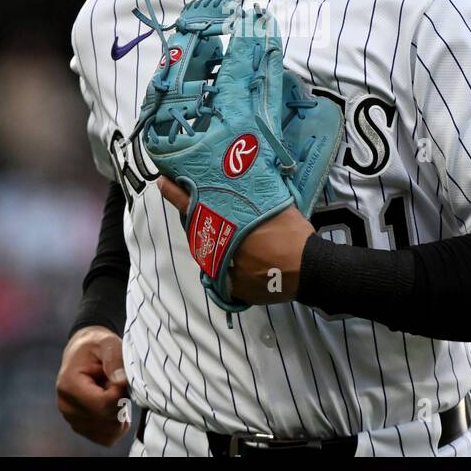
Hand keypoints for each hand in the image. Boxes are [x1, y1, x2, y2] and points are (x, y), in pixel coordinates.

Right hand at [55, 325, 130, 445]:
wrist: (83, 352)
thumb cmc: (97, 346)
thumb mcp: (107, 343)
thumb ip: (114, 359)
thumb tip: (121, 382)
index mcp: (69, 385)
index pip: (102, 404)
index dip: (120, 394)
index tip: (121, 379)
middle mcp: (66, 405)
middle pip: (106, 419)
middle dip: (120, 403)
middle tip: (117, 384)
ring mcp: (72, 419)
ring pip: (109, 432)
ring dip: (119, 414)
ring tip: (113, 393)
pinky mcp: (81, 427)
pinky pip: (106, 438)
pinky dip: (117, 426)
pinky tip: (115, 407)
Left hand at [158, 176, 313, 304]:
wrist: (309, 268)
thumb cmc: (293, 234)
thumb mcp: (273, 206)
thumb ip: (254, 200)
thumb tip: (248, 186)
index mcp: (228, 223)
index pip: (193, 204)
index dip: (176, 193)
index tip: (161, 181)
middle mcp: (220, 247)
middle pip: (201, 233)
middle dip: (203, 223)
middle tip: (211, 213)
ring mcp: (224, 270)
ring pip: (212, 256)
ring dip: (218, 247)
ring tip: (238, 241)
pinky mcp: (233, 289)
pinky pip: (226, 278)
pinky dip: (235, 271)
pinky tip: (251, 265)